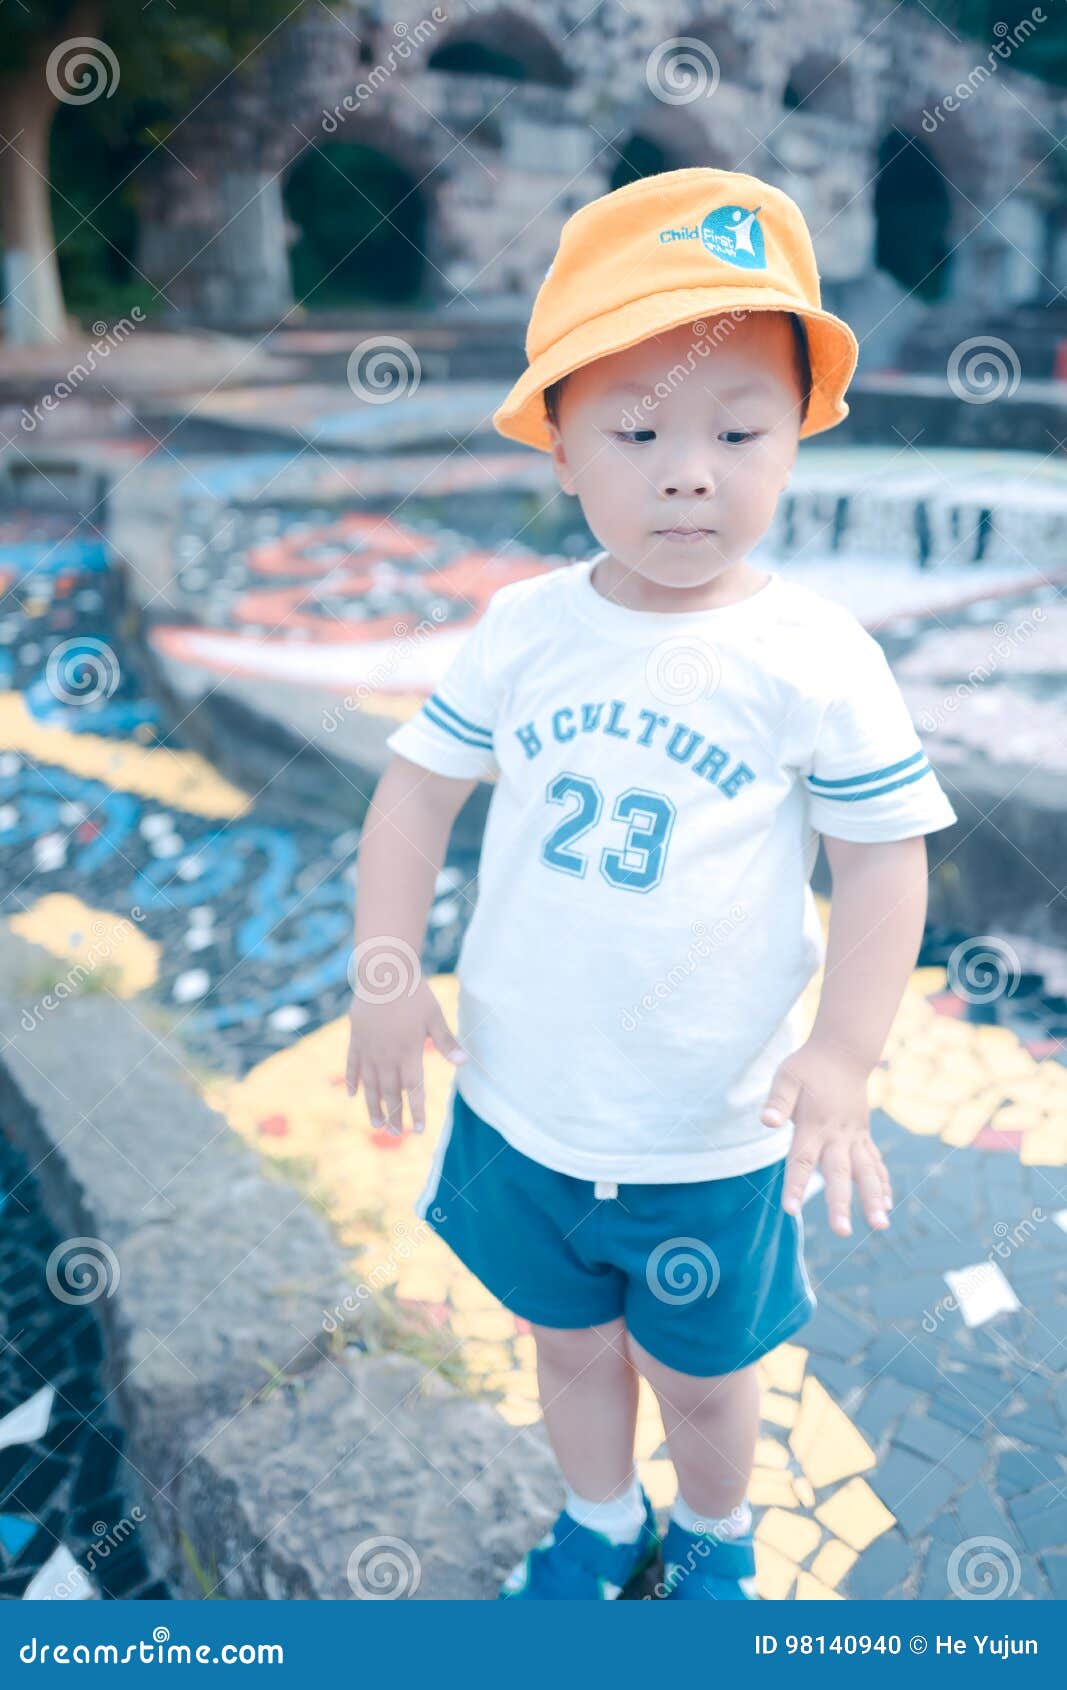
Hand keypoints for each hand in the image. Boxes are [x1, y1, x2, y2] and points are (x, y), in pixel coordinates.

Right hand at [345, 978, 466, 1135]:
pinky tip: (351, 1094)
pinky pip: (352, 1065)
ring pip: (369, 1084)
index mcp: (408, 1052)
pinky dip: (352, 1080)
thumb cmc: (414, 992)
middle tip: (395, 1134)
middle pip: (390, 1092)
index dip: (416, 1111)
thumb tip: (465, 1063)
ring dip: (373, 1105)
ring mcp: (368, 1048)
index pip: (413, 1089)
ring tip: (376, 1124)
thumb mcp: (435, 1017)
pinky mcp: (356, 1038)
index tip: (418, 1130)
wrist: (383, 972)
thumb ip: (447, 1042)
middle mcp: (386, 1055)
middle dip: (394, 1115)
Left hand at [760, 1037, 891, 1237]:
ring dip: (873, 1199)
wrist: (843, 1052)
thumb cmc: (808, 1067)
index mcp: (814, 1125)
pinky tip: (887, 1206)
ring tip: (880, 1226)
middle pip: (838, 1174)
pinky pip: (874, 1163)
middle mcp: (837, 1135)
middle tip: (843, 1232)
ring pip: (865, 1172)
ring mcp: (854, 1136)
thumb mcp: (786, 1077)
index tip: (790, 1210)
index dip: (796, 1185)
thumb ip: (778, 1101)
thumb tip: (767, 1122)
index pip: (802, 1160)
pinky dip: (881, 1183)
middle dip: (840, 1204)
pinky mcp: (863, 1135)